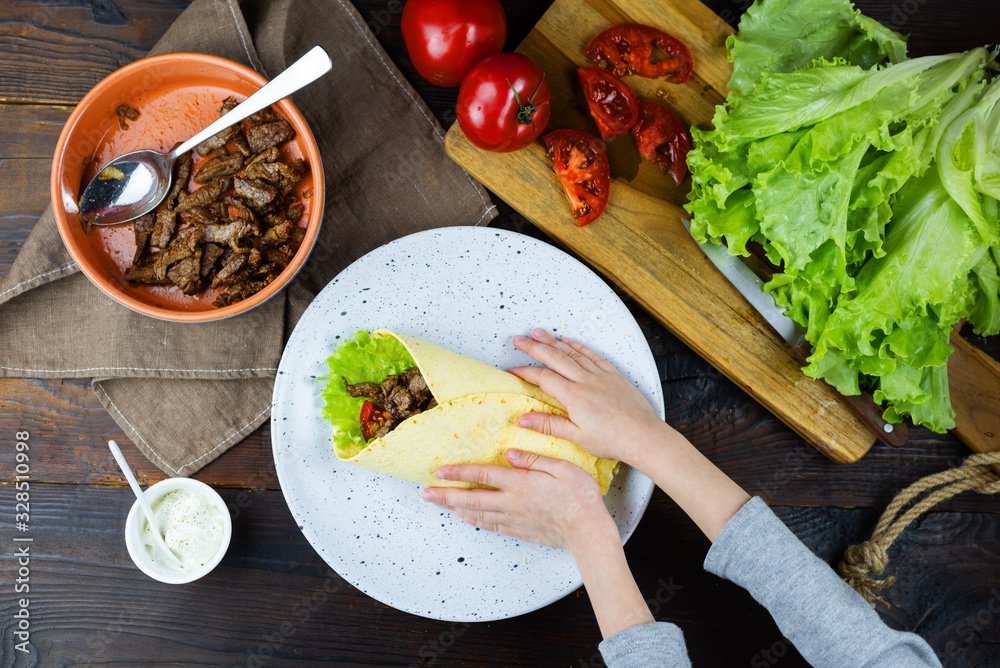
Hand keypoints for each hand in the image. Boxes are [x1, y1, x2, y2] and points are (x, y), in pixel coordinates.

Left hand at [422, 448, 618, 555]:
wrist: (588, 532)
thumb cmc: (580, 497)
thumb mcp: (563, 468)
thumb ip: (534, 460)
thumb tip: (511, 454)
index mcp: (520, 484)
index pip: (482, 475)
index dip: (459, 473)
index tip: (440, 471)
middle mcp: (512, 503)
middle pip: (472, 498)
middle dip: (446, 495)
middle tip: (426, 494)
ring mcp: (514, 519)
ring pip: (478, 513)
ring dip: (456, 508)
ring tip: (440, 504)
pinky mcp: (520, 531)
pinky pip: (492, 526)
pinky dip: (476, 522)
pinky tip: (468, 519)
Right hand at [509, 328, 667, 463]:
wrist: (643, 436)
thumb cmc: (614, 440)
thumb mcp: (577, 437)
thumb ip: (548, 425)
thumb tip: (524, 419)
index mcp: (575, 397)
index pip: (543, 378)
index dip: (525, 372)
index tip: (513, 371)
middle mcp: (586, 381)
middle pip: (554, 358)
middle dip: (534, 347)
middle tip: (519, 340)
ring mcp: (600, 375)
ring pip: (572, 352)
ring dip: (554, 341)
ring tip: (539, 333)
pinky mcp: (613, 375)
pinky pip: (592, 355)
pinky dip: (579, 346)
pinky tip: (570, 342)